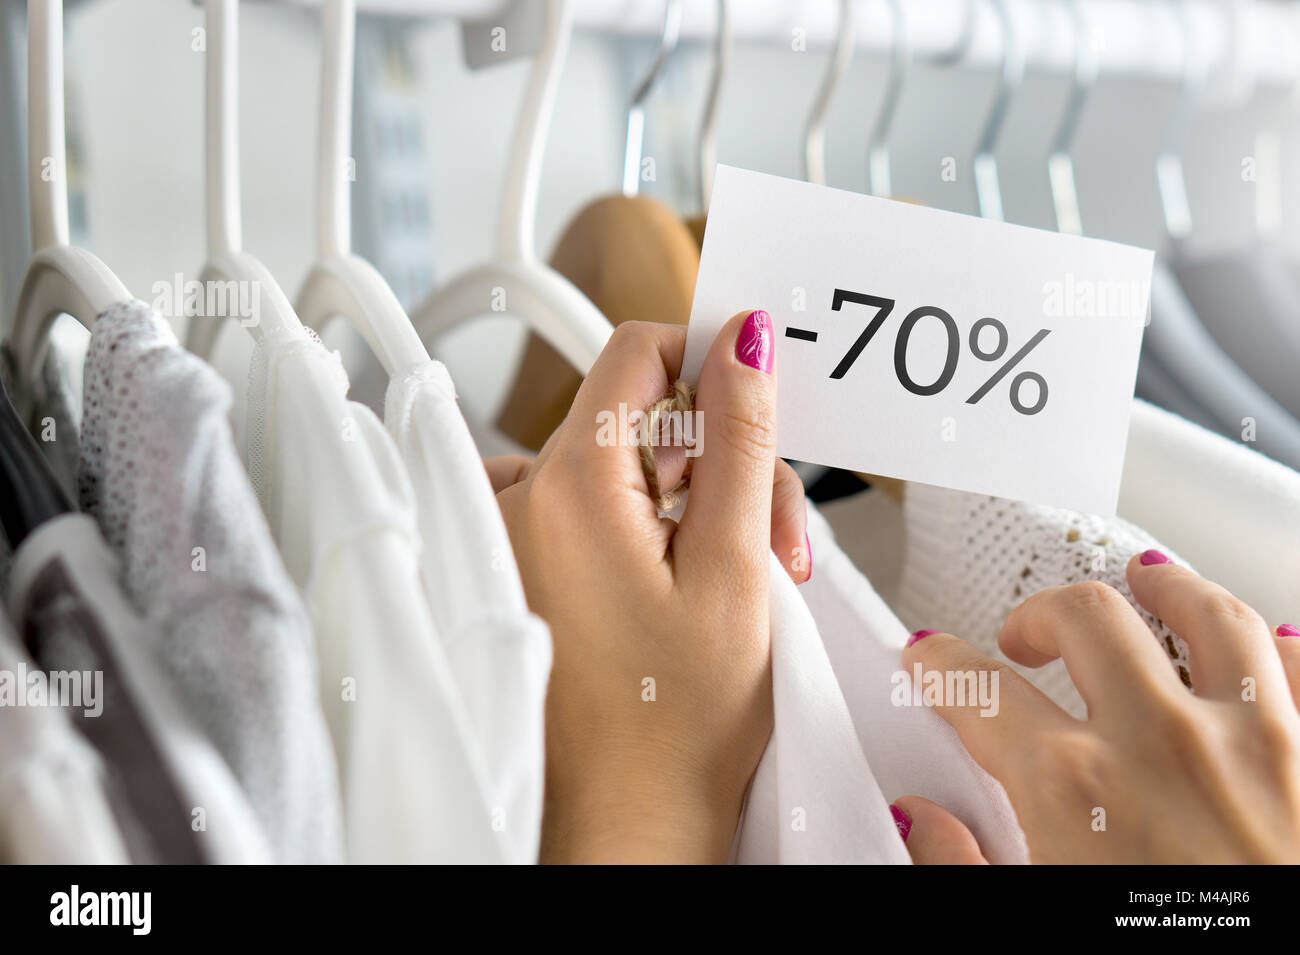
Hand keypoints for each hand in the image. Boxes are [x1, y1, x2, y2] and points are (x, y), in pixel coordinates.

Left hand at [488, 311, 809, 862]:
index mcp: (570, 486)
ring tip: (735, 575)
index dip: (709, 360)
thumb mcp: (732, 569)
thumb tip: (745, 342)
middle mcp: (522, 501)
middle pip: (640, 417)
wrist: (624, 820)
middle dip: (720, 460)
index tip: (758, 399)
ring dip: (692, 501)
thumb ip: (739, 440)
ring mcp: (516, 538)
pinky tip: (684, 584)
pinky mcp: (523, 568)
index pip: (637, 351)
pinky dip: (647, 529)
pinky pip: (593, 508)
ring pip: (624, 465)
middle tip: (771, 535)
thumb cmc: (672, 727)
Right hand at [892, 553, 1299, 863]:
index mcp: (1072, 788)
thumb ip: (960, 873)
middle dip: (1041, 614)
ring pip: (1206, 614)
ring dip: (1161, 592)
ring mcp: (1258, 746)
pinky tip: (1254, 653)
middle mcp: (1162, 744)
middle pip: (1086, 616)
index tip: (935, 660)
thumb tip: (923, 821)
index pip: (978, 688)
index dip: (942, 663)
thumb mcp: (1030, 930)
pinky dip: (1276, 650)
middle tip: (1024, 636)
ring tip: (1140, 593)